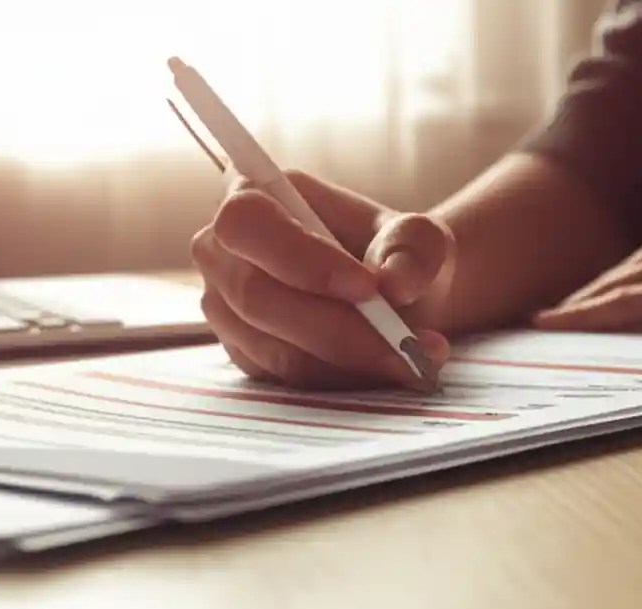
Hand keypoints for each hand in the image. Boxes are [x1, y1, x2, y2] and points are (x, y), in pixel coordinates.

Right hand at [193, 171, 454, 389]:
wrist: (394, 295)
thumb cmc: (392, 251)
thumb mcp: (418, 235)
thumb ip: (413, 248)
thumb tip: (395, 284)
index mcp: (252, 195)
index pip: (247, 223)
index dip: (300, 258)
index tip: (367, 287)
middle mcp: (222, 253)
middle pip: (256, 297)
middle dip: (337, 329)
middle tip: (406, 344)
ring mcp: (225, 309)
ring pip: (275, 350)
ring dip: (350, 362)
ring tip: (415, 358)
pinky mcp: (244, 356)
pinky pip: (286, 381)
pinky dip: (342, 380)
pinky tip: (386, 369)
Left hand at [535, 196, 641, 336]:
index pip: (641, 263)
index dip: (598, 292)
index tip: (562, 315)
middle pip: (621, 273)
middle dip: (580, 305)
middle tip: (537, 330)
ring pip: (622, 286)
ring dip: (580, 313)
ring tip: (541, 336)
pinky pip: (639, 301)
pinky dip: (597, 315)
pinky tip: (563, 328)